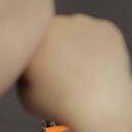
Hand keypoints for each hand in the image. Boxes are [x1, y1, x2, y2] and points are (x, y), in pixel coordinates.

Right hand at [18, 14, 131, 131]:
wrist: (99, 108)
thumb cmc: (62, 105)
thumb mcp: (25, 94)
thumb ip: (25, 71)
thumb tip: (33, 62)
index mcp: (33, 37)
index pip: (32, 41)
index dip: (37, 59)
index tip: (44, 75)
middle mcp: (57, 23)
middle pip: (54, 32)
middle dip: (57, 48)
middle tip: (65, 73)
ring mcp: (84, 23)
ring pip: (77, 31)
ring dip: (77, 46)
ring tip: (83, 73)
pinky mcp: (107, 28)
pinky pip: (98, 35)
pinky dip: (98, 48)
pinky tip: (97, 67)